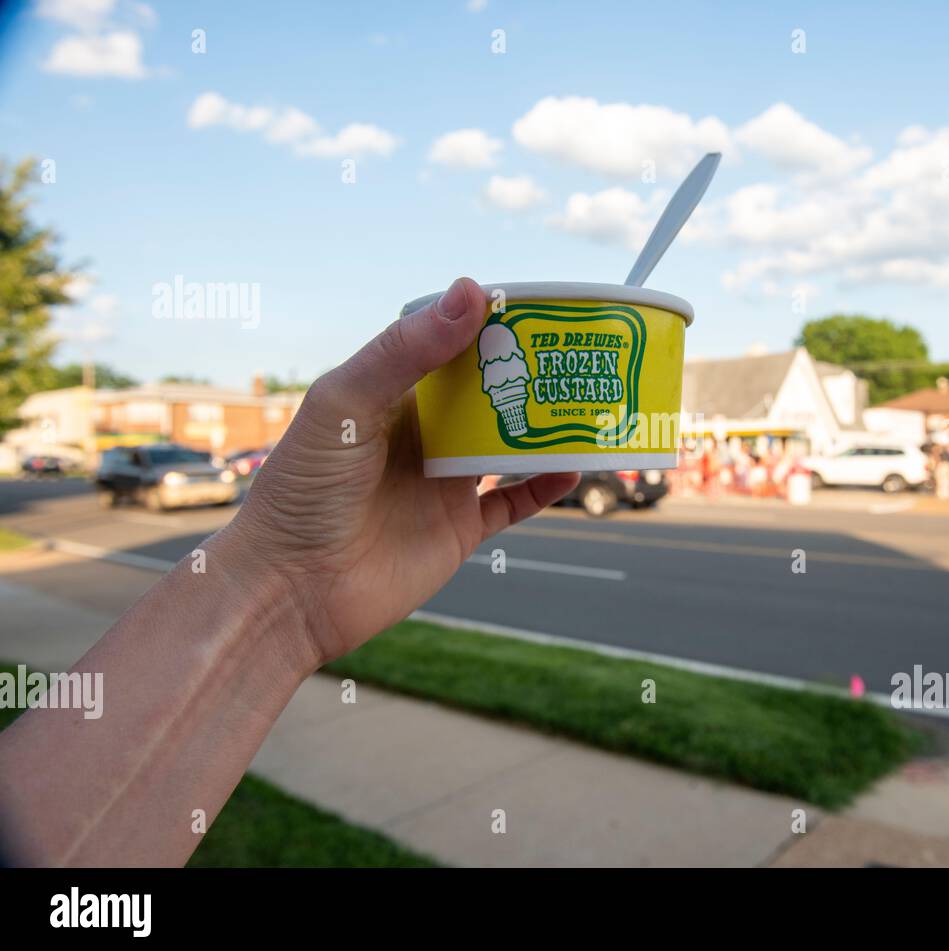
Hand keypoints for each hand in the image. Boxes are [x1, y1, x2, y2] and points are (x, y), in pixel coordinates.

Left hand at [227, 277, 577, 667]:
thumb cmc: (301, 491)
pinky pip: (514, 503)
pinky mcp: (459, 530)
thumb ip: (406, 351)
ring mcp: (443, 483)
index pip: (449, 347)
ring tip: (586, 402)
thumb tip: (474, 292)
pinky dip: (545, 486)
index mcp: (391, 396)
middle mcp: (421, 435)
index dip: (489, 326)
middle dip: (528, 374)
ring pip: (508, 445)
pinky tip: (572, 466)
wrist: (291, 590)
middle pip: (487, 395)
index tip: (539, 307)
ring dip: (545, 427)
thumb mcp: (345, 404)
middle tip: (577, 352)